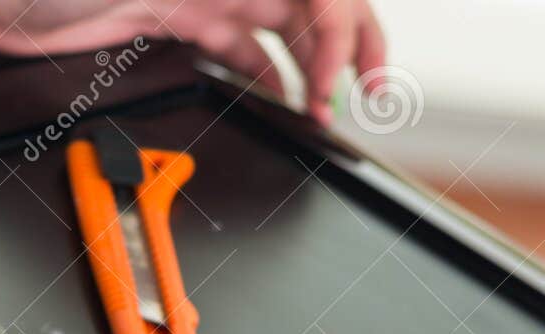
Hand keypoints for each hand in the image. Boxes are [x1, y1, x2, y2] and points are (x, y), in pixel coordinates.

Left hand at [0, 0, 386, 126]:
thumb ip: (214, 0)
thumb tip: (297, 6)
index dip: (347, 29)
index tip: (341, 79)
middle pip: (317, 1)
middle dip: (353, 46)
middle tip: (368, 97)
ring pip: (285, 27)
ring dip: (315, 67)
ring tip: (329, 111)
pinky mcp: (176, 20)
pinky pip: (240, 47)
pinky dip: (268, 75)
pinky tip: (284, 101)